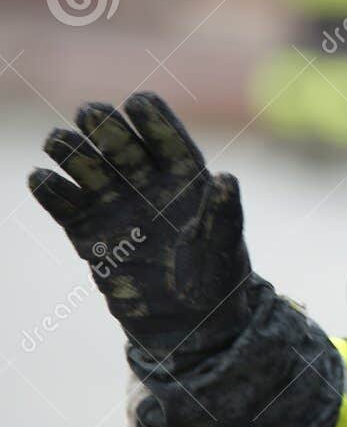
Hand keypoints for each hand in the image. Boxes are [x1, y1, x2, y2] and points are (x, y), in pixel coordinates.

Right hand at [29, 93, 250, 359]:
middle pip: (122, 147)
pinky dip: (51, 192)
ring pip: (89, 169)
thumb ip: (224, 215)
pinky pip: (66, 206)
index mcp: (185, 178)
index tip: (137, 102)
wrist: (185, 324)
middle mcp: (147, 184)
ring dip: (71, 152)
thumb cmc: (215, 281)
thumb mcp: (224, 249)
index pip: (167, 140)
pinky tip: (39, 178)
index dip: (154, 121)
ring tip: (55, 140)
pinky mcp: (89, 232)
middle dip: (106, 127)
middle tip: (89, 112)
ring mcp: (116, 205)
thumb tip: (228, 178)